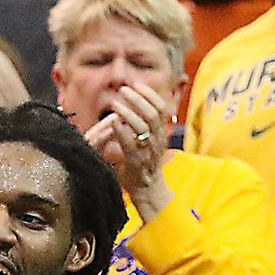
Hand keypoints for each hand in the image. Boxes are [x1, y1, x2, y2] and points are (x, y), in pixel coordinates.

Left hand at [82, 83, 172, 216]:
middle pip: (152, 114)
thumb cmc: (145, 162)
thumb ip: (145, 123)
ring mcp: (148, 151)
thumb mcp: (151, 140)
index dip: (150, 94)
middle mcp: (158, 140)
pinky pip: (130, 142)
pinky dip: (121, 130)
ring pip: (142, 126)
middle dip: (138, 99)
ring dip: (128, 112)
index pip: (161, 108)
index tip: (137, 85)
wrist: (148, 189)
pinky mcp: (136, 161)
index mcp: (162, 133)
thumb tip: (136, 102)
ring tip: (115, 104)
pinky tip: (112, 121)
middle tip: (124, 90)